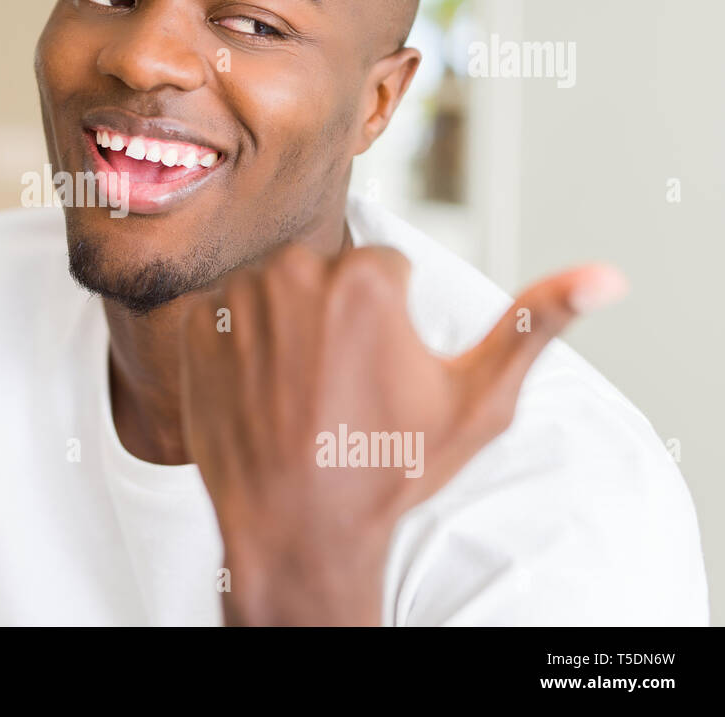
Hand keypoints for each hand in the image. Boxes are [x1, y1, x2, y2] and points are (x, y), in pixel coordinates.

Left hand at [178, 242, 626, 624]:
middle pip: (327, 273)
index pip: (385, 272)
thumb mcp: (474, 404)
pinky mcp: (195, 324)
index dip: (388, 325)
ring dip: (286, 322)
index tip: (377, 375)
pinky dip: (240, 340)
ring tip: (297, 390)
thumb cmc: (386, 470)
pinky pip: (227, 310)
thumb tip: (606, 275)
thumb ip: (532, 325)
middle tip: (336, 388)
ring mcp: (236, 298)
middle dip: (335, 315)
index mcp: (366, 278)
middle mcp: (295, 273)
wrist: (294, 530)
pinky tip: (257, 389)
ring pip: (276, 287)